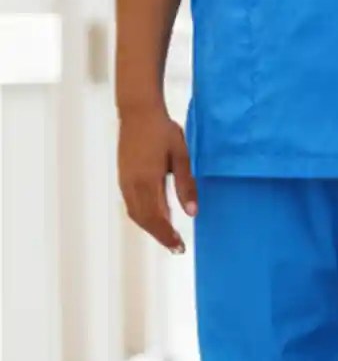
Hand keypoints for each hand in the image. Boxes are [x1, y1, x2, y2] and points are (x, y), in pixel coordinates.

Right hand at [118, 107, 196, 252]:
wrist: (139, 112)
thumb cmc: (164, 131)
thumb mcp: (182, 156)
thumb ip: (186, 184)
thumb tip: (192, 212)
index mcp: (147, 180)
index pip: (157, 217)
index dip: (167, 235)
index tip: (180, 247)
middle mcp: (132, 185)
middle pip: (144, 220)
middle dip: (160, 235)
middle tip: (176, 248)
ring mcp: (125, 181)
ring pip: (135, 213)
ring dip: (151, 227)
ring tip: (168, 236)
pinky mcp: (123, 177)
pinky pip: (131, 204)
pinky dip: (143, 216)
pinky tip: (156, 217)